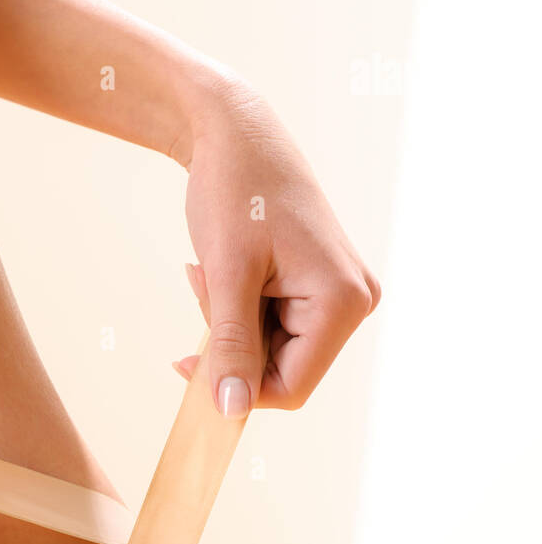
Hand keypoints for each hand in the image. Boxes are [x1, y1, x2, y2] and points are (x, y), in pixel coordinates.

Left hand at [174, 75, 379, 413]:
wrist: (236, 132)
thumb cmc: (234, 191)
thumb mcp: (227, 276)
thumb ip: (231, 348)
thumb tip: (230, 410)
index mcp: (343, 302)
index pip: (291, 389)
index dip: (238, 388)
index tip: (187, 363)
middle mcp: (355, 302)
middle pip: (282, 371)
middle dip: (232, 346)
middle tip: (204, 287)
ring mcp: (341, 294)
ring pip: (272, 352)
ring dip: (231, 326)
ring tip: (211, 271)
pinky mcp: (321, 287)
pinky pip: (274, 328)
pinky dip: (240, 311)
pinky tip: (224, 272)